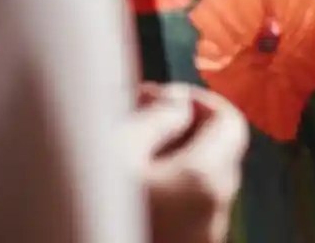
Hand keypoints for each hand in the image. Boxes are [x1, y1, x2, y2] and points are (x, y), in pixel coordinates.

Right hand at [128, 83, 248, 242]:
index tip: (157, 96)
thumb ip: (155, 116)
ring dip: (164, 165)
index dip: (196, 101)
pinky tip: (115, 192)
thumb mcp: (113, 148)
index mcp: (206, 182)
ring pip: (194, 189)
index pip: (230, 122)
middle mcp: (212, 218)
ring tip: (114, 157)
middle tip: (129, 119)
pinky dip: (159, 197)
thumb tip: (177, 103)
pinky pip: (179, 217)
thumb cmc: (84, 210)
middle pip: (214, 155)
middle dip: (177, 131)